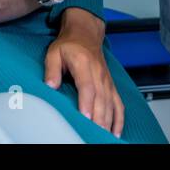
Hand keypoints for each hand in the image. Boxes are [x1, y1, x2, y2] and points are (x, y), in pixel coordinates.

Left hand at [46, 10, 124, 137]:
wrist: (86, 33)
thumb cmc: (68, 45)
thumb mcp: (54, 53)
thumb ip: (51, 70)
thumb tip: (50, 86)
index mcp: (83, 64)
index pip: (87, 86)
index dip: (87, 102)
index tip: (86, 117)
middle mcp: (98, 73)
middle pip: (101, 99)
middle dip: (99, 118)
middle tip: (95, 133)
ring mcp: (107, 80)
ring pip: (111, 103)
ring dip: (109, 121)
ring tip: (104, 135)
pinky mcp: (111, 85)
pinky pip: (118, 103)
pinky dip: (119, 118)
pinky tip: (115, 131)